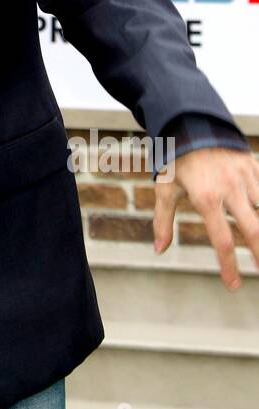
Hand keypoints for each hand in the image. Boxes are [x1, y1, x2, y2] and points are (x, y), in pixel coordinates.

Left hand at [154, 146, 258, 289]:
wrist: (191, 122)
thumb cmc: (176, 160)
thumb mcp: (165, 189)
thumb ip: (163, 220)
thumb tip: (159, 250)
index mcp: (206, 197)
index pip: (222, 240)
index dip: (228, 266)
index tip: (233, 286)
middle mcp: (229, 188)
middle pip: (254, 230)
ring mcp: (245, 177)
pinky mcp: (254, 166)